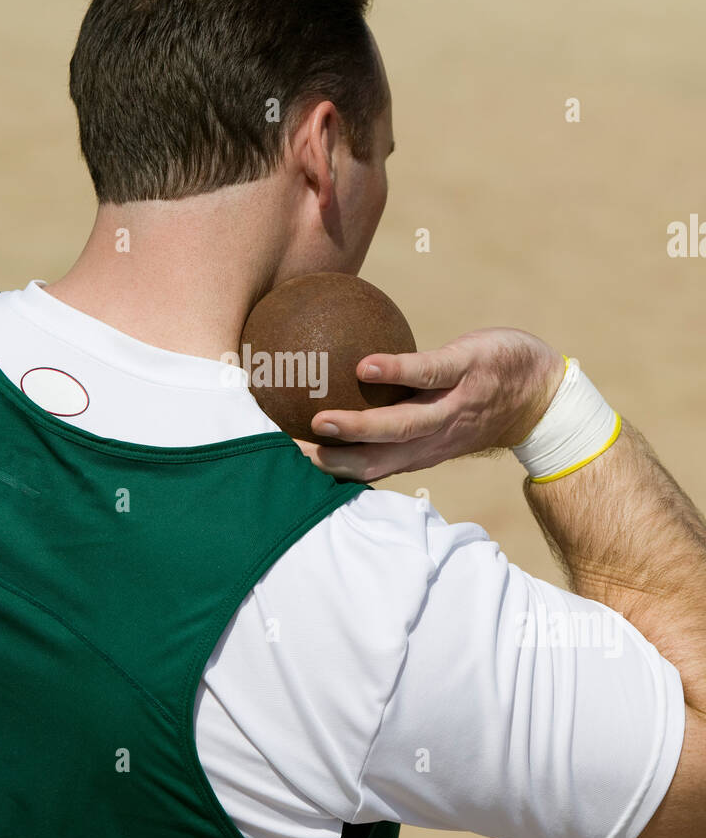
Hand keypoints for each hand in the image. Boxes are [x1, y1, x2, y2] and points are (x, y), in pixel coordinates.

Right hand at [295, 328, 565, 480]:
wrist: (542, 391)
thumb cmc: (476, 401)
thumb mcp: (435, 419)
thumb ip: (392, 414)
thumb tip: (337, 393)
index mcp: (420, 449)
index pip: (372, 469)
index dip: (336, 472)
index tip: (295, 467)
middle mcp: (434, 437)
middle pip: (382, 456)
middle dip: (341, 458)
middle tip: (300, 451)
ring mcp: (453, 405)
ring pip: (404, 423)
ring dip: (362, 426)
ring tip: (323, 420)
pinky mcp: (466, 370)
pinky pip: (427, 372)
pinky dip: (396, 372)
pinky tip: (365, 366)